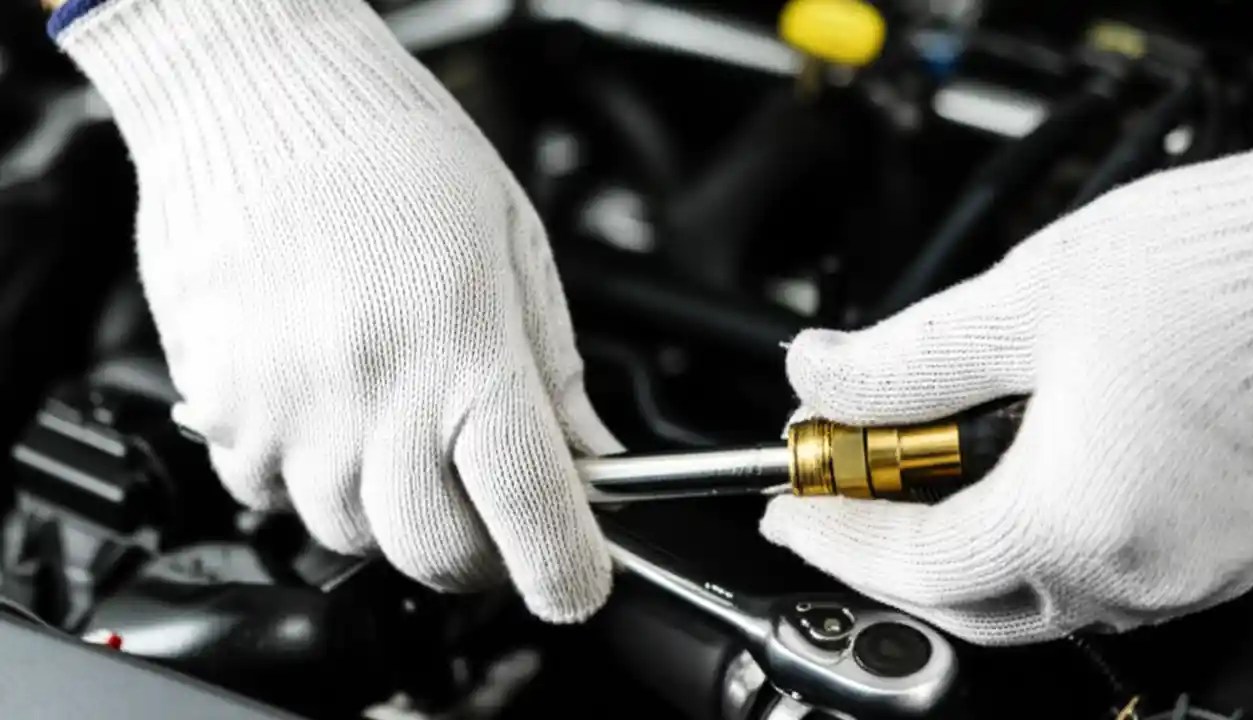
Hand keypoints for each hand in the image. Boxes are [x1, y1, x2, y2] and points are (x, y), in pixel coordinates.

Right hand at [57, 0, 619, 621]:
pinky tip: (329, 412)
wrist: (258, 94)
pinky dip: (309, 481)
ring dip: (394, 513)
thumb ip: (555, 370)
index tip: (576, 577)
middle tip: (492, 501)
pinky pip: (268, 496)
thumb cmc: (393, 147)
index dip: (569, 572)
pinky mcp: (221, 408)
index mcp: (469, 352)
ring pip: (352, 535)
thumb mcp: (516, 247)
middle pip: (439, 554)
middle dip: (482, 551)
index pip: (534, 516)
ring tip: (403, 432)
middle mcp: (375, 396)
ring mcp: (288, 411)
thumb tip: (589, 456)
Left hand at [762, 137, 1252, 644]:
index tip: (788, 506)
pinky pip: (1099, 572)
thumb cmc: (1220, 272)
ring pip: (1033, 594)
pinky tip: (1004, 477)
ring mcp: (1195, 565)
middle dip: (883, 556)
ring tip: (906, 476)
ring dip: (955, 549)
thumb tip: (823, 377)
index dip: (834, 536)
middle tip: (833, 496)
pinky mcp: (1225, 541)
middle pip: (967, 600)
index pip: (915, 564)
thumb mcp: (1026, 300)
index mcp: (1085, 519)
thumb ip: (906, 359)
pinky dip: (1027, 540)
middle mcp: (1146, 568)